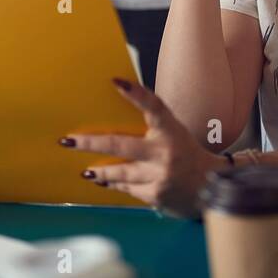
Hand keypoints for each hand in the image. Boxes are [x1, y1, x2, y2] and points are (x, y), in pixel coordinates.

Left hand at [62, 78, 226, 217]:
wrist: (210, 187)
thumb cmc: (185, 152)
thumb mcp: (175, 132)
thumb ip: (154, 123)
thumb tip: (121, 100)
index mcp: (171, 131)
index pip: (154, 107)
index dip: (136, 93)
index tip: (115, 81)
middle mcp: (165, 152)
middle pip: (120, 145)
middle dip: (90, 143)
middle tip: (68, 140)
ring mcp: (159, 176)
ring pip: (119, 172)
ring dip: (99, 170)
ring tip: (84, 170)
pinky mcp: (155, 195)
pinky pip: (127, 188)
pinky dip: (114, 184)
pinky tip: (103, 181)